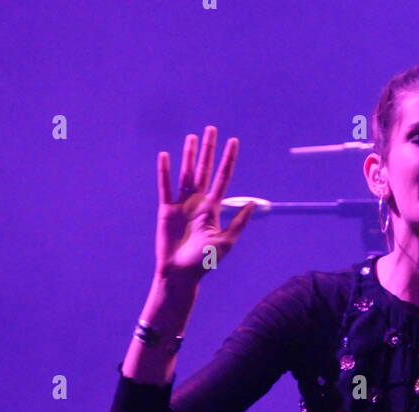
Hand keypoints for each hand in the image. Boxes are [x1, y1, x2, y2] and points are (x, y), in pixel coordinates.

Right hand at [154, 126, 255, 282]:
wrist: (180, 274)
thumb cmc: (204, 262)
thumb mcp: (225, 242)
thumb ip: (238, 223)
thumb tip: (253, 204)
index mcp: (213, 209)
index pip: (222, 178)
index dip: (228, 160)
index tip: (234, 141)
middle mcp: (198, 203)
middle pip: (204, 170)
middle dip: (208, 150)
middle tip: (211, 129)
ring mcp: (182, 205)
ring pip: (186, 173)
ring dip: (189, 155)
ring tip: (192, 137)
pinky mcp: (166, 210)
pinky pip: (165, 187)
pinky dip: (165, 172)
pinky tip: (165, 156)